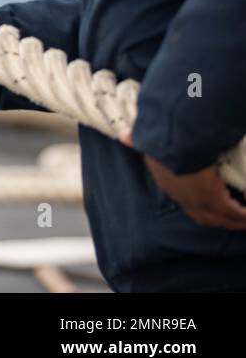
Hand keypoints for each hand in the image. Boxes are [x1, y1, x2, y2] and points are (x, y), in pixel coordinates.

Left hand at [119, 134, 245, 229]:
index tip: (203, 203)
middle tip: (231, 220)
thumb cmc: (161, 140)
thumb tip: (124, 135)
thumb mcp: (147, 142)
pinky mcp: (215, 199)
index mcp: (168, 184)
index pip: (182, 199)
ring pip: (220, 219)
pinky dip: (243, 216)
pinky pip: (235, 213)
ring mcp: (199, 202)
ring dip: (233, 220)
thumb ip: (136, 140)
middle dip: (217, 219)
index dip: (194, 203)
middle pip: (203, 217)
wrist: (173, 146)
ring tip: (244, 221)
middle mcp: (182, 198)